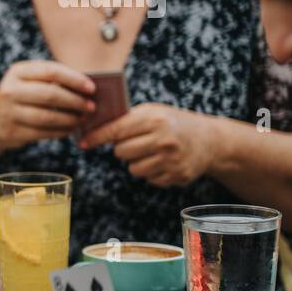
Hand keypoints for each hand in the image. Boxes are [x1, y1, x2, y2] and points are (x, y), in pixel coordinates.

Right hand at [0, 61, 94, 150]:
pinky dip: (61, 131)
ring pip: (47, 117)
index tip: (92, 88)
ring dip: (70, 119)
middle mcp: (10, 90)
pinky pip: (43, 133)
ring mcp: (8, 112)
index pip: (51, 71)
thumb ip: (52, 80)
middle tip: (91, 106)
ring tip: (83, 119)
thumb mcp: (30, 81)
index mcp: (17, 72)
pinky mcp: (12, 132)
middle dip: (75, 101)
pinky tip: (71, 129)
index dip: (74, 79)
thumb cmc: (22, 97)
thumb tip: (87, 88)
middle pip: (50, 94)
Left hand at [79, 103, 213, 186]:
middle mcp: (163, 139)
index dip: (96, 137)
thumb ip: (125, 119)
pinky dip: (150, 171)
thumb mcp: (152, 112)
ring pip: (132, 168)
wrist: (209, 140)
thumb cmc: (172, 123)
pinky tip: (163, 160)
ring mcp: (171, 159)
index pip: (115, 130)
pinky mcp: (176, 175)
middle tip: (136, 141)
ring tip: (151, 151)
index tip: (82, 142)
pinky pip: (147, 179)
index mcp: (154, 119)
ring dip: (136, 161)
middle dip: (123, 148)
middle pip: (120, 152)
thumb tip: (89, 130)